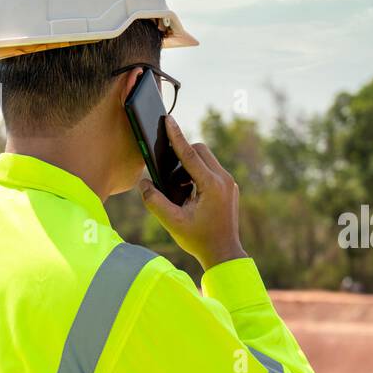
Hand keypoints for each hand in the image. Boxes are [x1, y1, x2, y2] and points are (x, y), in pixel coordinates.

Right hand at [140, 115, 247, 269]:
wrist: (224, 253)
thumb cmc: (199, 240)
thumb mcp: (173, 223)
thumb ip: (155, 201)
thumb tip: (143, 182)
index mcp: (212, 186)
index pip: (190, 155)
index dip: (176, 137)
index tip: (168, 120)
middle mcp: (224, 180)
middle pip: (199, 151)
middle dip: (182, 157)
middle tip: (171, 180)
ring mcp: (229, 182)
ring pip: (205, 159)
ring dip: (189, 167)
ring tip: (180, 192)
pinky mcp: (229, 186)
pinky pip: (211, 169)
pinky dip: (197, 174)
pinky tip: (189, 194)